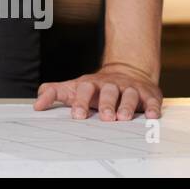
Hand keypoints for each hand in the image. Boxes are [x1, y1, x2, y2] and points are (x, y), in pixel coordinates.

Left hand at [33, 62, 161, 120]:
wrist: (127, 71)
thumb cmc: (96, 87)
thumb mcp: (73, 87)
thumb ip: (53, 93)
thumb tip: (36, 104)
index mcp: (91, 84)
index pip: (84, 89)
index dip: (80, 101)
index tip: (77, 115)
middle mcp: (110, 85)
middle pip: (108, 91)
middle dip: (107, 104)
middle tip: (105, 117)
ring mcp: (129, 88)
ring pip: (129, 95)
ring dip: (127, 106)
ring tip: (124, 118)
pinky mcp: (148, 94)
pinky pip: (152, 100)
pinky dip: (152, 107)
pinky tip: (152, 115)